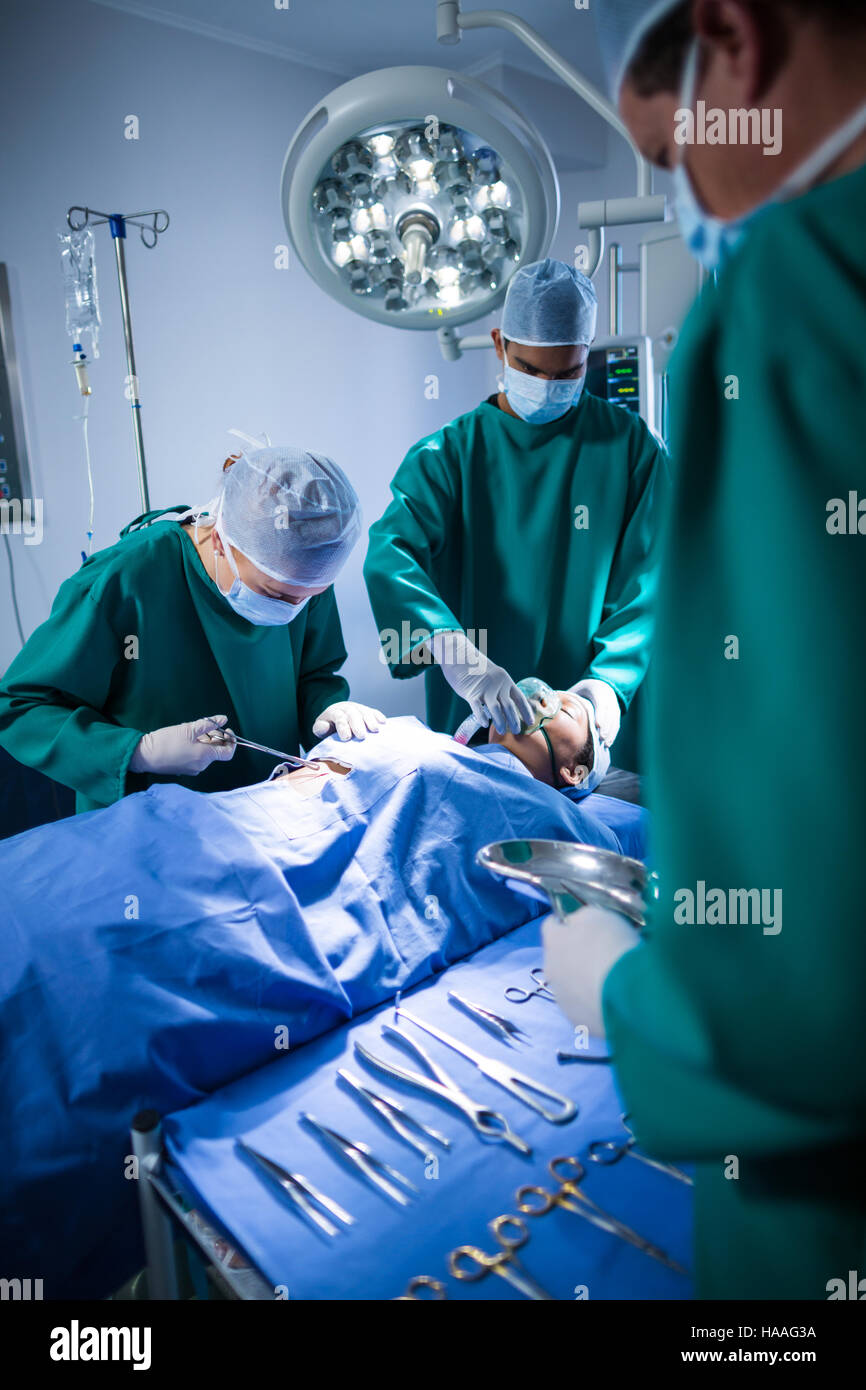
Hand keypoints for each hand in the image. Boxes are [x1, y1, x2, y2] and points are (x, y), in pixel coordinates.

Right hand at [129, 715, 235, 775]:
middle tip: (202, 727)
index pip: (228, 753)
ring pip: (205, 753)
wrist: (144, 755)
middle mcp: (201, 766)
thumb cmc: (166, 741)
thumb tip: (223, 719)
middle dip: (213, 737)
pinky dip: (195, 748)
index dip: (230, 741)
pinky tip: (182, 740)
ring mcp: (192, 769)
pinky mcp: (184, 769)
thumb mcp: (189, 729)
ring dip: (203, 741)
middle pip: (216, 751)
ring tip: (188, 732)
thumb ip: (209, 724)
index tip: (226, 730)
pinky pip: (196, 757)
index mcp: (205, 756)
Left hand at [312, 702, 385, 740]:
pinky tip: (383, 722)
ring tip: (375, 730)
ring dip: (370, 720)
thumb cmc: (328, 728)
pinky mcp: (366, 710)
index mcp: (333, 712)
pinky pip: (373, 711)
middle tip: (361, 736)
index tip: (346, 738)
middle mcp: (345, 708)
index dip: (342, 726)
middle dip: (357, 724)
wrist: (335, 718)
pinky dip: (378, 716)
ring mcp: (357, 708)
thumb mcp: (320, 729)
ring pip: (364, 711)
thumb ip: (320, 728)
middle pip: (352, 713)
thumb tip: (326, 726)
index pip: (338, 716)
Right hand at [429, 631, 532, 734]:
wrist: (458, 655)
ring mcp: (484, 688)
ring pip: (496, 709)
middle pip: (509, 706)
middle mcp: (497, 684)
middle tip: (517, 731)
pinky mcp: (471, 692)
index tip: (530, 721)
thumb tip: (503, 706)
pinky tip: (485, 724)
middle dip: (514, 720)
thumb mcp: (492, 675)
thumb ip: (498, 688)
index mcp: (505, 679)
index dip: (526, 710)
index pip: (519, 697)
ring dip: (500, 722)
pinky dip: (482, 716)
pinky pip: (478, 708)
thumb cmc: (474, 667)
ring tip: (502, 731)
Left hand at [542, 905, 637, 1036]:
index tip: (589, 927)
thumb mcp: (599, 915)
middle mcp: (550, 970)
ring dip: (586, 982)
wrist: (629, 993)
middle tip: (606, 955)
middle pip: (560, 958)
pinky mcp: (579, 1023)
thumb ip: (583, 918)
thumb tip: (579, 925)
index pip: (551, 925)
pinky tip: (616, 1001)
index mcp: (553, 941)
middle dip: (578, 956)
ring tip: (615, 982)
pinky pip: (585, 1008)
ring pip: (571, 986)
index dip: (569, 924)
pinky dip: (596, 1003)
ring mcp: (562, 1000)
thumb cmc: (612, 945)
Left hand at [570, 678, 620, 746]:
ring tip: (605, 744)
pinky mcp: (617, 713)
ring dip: (610, 733)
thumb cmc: (583, 691)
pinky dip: (613, 734)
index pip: (601, 702)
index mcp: (597, 690)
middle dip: (606, 726)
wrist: (600, 684)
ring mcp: (614, 705)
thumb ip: (568, 700)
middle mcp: (609, 697)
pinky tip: (607, 743)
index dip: (600, 714)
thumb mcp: (576, 691)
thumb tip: (553, 709)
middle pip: (609, 713)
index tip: (597, 725)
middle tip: (601, 738)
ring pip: (614, 720)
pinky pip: (616, 724)